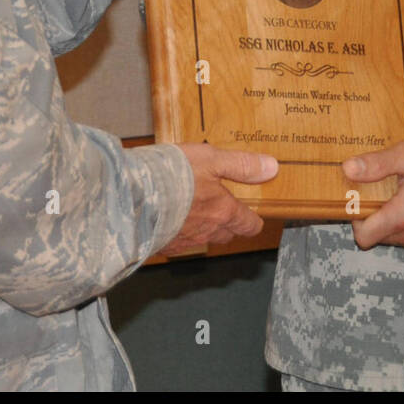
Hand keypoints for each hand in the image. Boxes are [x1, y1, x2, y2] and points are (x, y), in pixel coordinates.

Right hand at [158, 145, 277, 256]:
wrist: (133, 195)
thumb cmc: (173, 175)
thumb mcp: (212, 159)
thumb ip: (241, 165)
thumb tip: (271, 168)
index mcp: (223, 212)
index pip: (248, 225)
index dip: (253, 221)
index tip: (254, 217)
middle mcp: (207, 231)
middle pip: (227, 234)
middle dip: (229, 224)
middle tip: (226, 209)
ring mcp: (184, 241)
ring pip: (203, 239)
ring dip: (204, 228)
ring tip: (196, 211)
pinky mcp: (163, 245)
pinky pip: (179, 243)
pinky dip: (180, 233)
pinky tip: (171, 219)